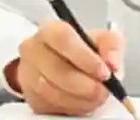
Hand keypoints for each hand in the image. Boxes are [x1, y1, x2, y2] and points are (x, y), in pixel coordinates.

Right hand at [6, 21, 123, 116]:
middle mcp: (33, 49)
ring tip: (96, 96)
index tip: (104, 72)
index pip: (63, 39)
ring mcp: (28, 74)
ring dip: (81, 99)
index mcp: (50, 30)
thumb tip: (111, 64)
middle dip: (86, 85)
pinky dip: (72, 108)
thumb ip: (111, 46)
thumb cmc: (82, 50)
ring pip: (53, 91)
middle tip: (104, 90)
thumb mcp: (102, 40)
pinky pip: (51, 106)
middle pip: (57, 69)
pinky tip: (83, 101)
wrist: (63, 64)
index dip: (85, 58)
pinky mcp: (31, 96)